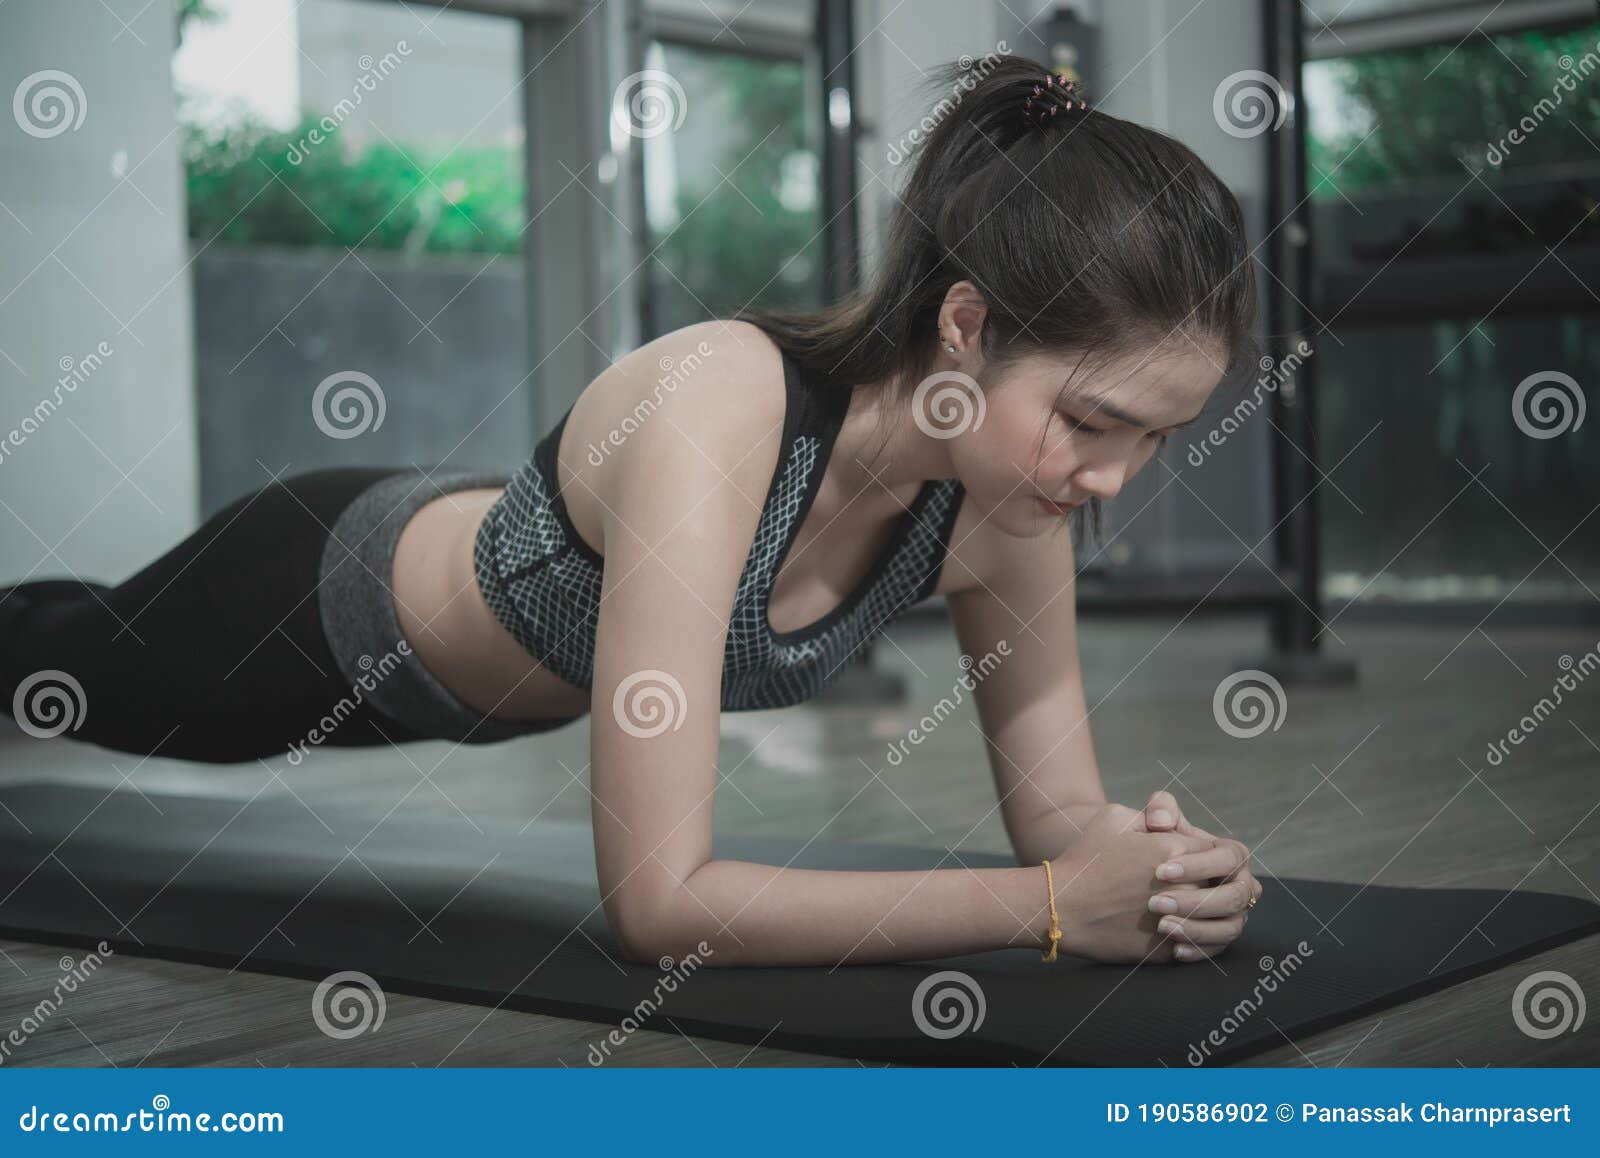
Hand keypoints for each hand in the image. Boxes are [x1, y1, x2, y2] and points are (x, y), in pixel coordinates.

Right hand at [1047, 803, 1220, 963]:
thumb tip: (1172, 824)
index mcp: (1175, 849)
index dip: (1215, 857)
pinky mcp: (1166, 950)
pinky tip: (1182, 934)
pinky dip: (1198, 943)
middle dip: (1222, 886)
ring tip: (1201, 913)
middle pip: (1228, 887)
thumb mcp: (1115, 817)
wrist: (1059, 907)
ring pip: (1222, 923)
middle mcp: (1184, 887)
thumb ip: (1152, 815)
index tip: (1206, 861)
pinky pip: (1200, 949)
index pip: (1222, 853)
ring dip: (1215, 917)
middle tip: (1216, 888)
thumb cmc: (1084, 859)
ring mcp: (1178, 921)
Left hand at [1138, 789, 1260, 961]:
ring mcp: (1232, 913)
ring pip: (1230, 927)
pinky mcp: (1218, 936)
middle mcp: (1238, 885)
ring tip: (1161, 925)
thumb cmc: (1147, 843)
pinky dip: (1198, 950)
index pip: (1229, 857)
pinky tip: (1173, 949)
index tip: (1160, 871)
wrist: (1133, 874)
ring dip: (1197, 928)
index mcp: (1230, 854)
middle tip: (1155, 903)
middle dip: (1197, 901)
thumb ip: (1159, 809)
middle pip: (1234, 896)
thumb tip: (1161, 820)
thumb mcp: (1151, 821)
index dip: (1198, 865)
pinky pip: (1217, 949)